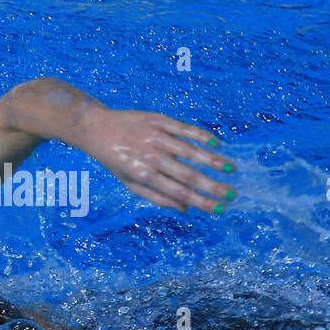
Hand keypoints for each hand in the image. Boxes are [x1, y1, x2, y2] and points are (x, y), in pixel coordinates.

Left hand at [75, 107, 235, 213]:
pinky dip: (201, 135)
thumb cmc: (115, 160)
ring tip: (230, 169)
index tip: (220, 209)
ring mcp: (156, 137)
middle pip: (188, 175)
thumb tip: (185, 210)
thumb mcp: (130, 183)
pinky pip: (184, 128)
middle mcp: (152, 157)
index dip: (201, 202)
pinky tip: (216, 143)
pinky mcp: (158, 119)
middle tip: (233, 195)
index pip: (179, 193)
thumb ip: (157, 197)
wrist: (96, 128)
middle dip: (213, 187)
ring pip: (189, 151)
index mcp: (145, 176)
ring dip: (212, 161)